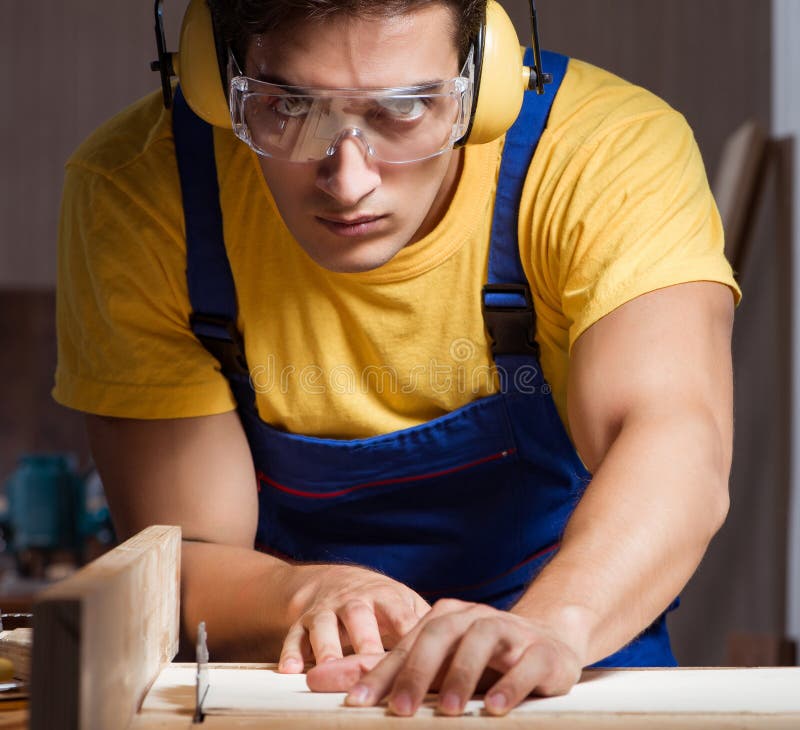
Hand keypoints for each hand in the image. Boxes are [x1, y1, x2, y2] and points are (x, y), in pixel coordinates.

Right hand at [278, 563, 429, 671]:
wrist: (333, 580)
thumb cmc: (382, 602)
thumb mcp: (405, 603)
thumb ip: (427, 623)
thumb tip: (461, 646)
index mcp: (385, 596)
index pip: (399, 612)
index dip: (408, 630)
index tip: (421, 653)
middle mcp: (354, 601)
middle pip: (359, 615)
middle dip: (365, 638)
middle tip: (373, 663)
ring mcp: (326, 611)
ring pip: (323, 624)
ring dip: (327, 646)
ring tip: (330, 668)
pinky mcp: (301, 622)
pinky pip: (293, 636)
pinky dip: (291, 652)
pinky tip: (290, 671)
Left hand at [307, 598, 582, 715]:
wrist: (550, 640)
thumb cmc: (483, 659)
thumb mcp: (439, 663)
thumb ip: (391, 671)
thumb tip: (320, 680)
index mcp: (446, 617)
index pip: (408, 644)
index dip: (383, 673)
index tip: (357, 704)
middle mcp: (474, 617)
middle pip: (440, 635)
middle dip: (417, 672)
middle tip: (400, 710)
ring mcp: (510, 630)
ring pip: (481, 642)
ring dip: (462, 676)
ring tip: (448, 710)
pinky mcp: (542, 651)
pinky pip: (526, 664)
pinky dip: (510, 685)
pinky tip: (496, 708)